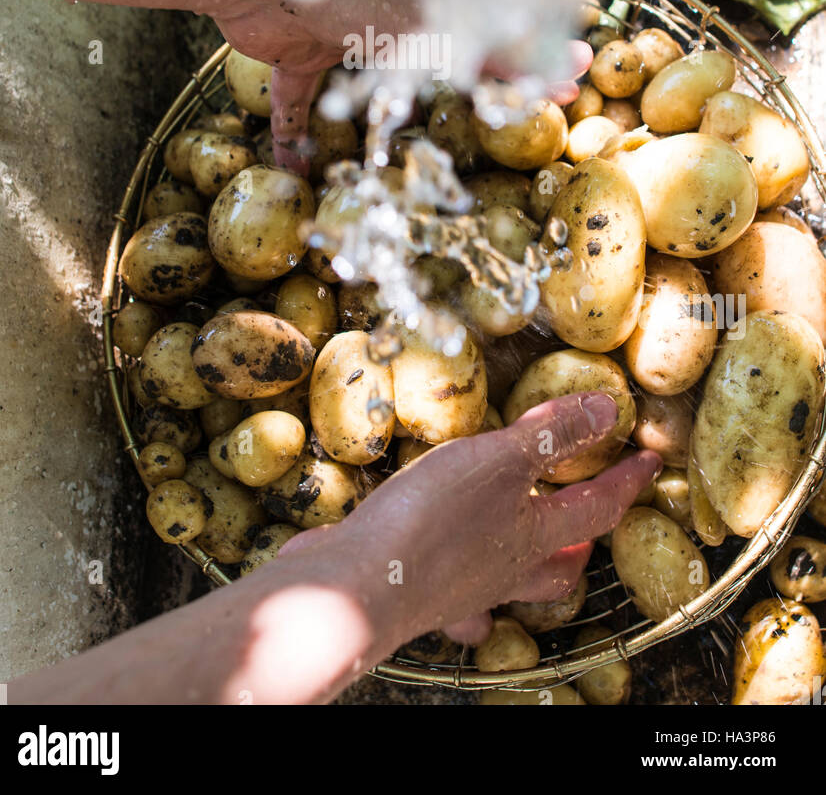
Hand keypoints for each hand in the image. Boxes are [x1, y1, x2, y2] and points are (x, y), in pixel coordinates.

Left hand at [212, 0, 591, 170]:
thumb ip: (486, 16)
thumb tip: (558, 37)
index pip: (494, 18)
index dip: (532, 49)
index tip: (572, 71)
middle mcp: (393, 3)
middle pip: (450, 49)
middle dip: (489, 80)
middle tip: (530, 102)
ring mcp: (347, 26)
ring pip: (383, 80)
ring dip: (399, 114)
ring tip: (420, 152)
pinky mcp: (298, 49)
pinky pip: (301, 99)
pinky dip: (296, 135)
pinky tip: (297, 173)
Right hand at [280, 393, 660, 644]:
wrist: (360, 587)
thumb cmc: (433, 520)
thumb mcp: (498, 459)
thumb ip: (550, 435)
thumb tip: (608, 409)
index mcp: (533, 537)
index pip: (597, 508)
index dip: (627, 481)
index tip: (651, 460)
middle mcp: (505, 571)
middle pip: (559, 566)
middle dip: (579, 542)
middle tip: (589, 517)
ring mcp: (463, 591)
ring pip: (512, 586)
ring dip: (529, 568)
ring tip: (529, 545)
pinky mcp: (420, 594)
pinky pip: (454, 601)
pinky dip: (464, 593)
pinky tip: (455, 576)